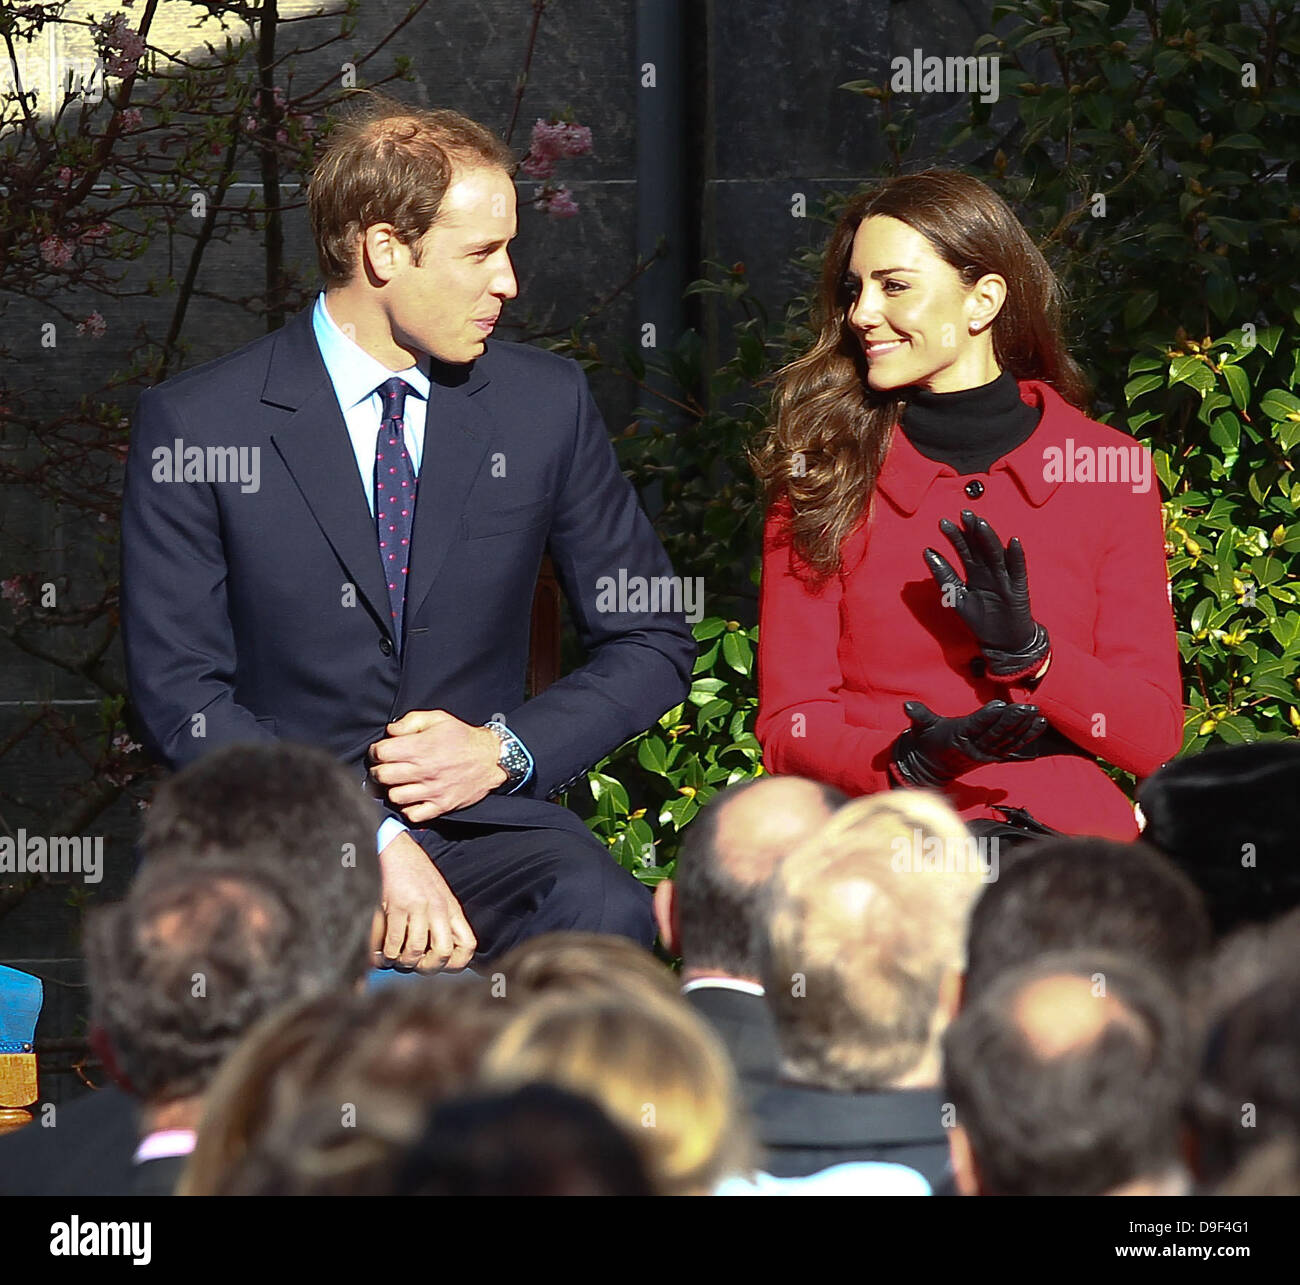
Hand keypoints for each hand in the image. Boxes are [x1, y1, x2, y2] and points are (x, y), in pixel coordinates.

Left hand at [369, 709, 506, 823]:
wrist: (491, 759)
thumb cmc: (463, 737)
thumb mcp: (438, 718)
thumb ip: (411, 721)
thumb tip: (390, 731)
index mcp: (421, 747)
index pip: (381, 753)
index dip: (376, 751)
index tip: (381, 751)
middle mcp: (425, 770)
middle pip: (383, 776)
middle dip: (378, 770)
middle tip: (385, 767)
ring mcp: (433, 790)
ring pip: (394, 796)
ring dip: (392, 789)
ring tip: (398, 782)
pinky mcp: (441, 805)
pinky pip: (413, 814)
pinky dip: (407, 807)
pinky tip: (411, 797)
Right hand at [373, 830, 475, 972]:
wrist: (395, 847)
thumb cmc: (414, 874)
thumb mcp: (438, 895)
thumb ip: (443, 921)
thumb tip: (441, 956)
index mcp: (451, 909)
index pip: (468, 946)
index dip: (456, 964)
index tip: (439, 966)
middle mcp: (438, 908)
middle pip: (443, 954)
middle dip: (425, 967)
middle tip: (412, 964)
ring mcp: (418, 906)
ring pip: (415, 951)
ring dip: (401, 961)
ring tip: (392, 958)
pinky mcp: (397, 905)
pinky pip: (393, 942)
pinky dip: (384, 954)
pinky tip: (380, 952)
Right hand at [892, 699, 1047, 786]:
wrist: (931, 767)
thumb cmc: (927, 740)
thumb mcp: (920, 727)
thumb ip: (918, 715)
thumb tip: (907, 705)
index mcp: (957, 737)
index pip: (975, 725)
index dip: (987, 716)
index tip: (999, 705)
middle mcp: (974, 747)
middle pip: (996, 733)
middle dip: (1013, 720)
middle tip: (1027, 707)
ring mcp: (986, 753)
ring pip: (1008, 739)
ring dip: (1024, 727)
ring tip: (1036, 713)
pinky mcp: (995, 754)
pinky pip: (1014, 745)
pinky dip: (1028, 734)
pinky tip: (1039, 723)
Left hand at [924, 509, 1037, 652]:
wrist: (1002, 642)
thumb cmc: (980, 619)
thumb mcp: (957, 598)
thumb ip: (943, 576)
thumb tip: (927, 552)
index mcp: (974, 571)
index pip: (964, 548)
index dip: (955, 536)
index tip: (943, 522)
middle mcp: (989, 570)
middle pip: (980, 546)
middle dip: (972, 530)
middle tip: (963, 514)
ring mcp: (1004, 577)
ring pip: (996, 554)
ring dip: (989, 538)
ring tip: (980, 523)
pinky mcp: (1017, 588)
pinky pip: (1017, 570)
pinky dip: (1016, 556)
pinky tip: (1013, 542)